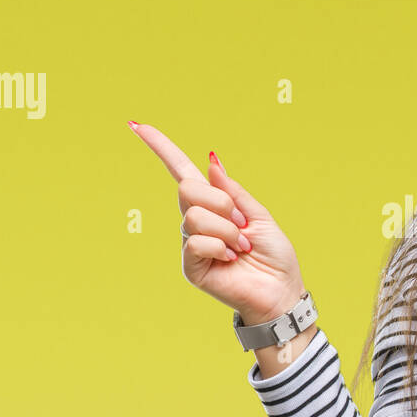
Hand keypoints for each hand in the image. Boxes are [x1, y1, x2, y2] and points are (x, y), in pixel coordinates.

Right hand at [129, 121, 305, 322]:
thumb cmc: (273, 256)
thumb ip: (232, 191)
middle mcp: (196, 221)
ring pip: (195, 215)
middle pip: (186, 188)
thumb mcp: (258, 215)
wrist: (279, 291)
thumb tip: (210, 160)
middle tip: (241, 225)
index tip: (137, 125)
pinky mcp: (190, 266)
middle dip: (221, 202)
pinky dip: (220, 247)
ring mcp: (191, 243)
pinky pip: (197, 241)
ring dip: (227, 231)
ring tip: (240, 247)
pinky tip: (230, 260)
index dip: (161, 148)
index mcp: (213, 205)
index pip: (180, 171)